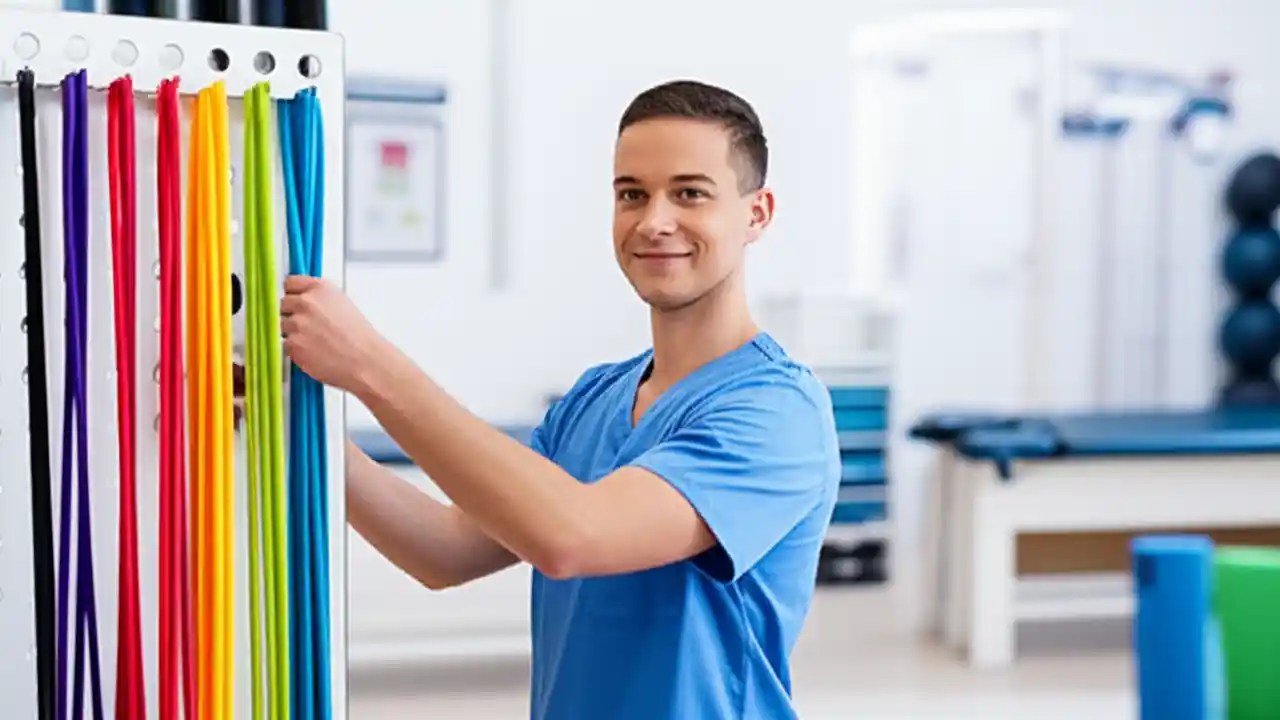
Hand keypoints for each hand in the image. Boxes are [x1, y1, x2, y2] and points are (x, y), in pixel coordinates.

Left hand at [280, 275, 386, 392]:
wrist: (364, 360)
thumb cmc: (358, 336)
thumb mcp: (342, 303)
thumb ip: (318, 297)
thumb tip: (303, 299)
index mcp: (319, 288)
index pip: (290, 283)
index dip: (292, 294)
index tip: (294, 299)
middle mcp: (306, 303)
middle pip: (282, 304)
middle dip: (290, 314)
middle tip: (306, 325)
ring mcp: (297, 323)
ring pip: (282, 325)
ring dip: (292, 332)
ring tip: (313, 340)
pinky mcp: (292, 344)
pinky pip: (285, 344)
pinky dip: (295, 349)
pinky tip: (312, 351)